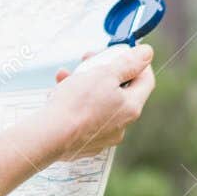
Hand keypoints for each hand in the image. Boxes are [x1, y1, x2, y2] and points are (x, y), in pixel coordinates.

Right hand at [0, 43, 155, 195]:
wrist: (50, 136)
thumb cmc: (76, 104)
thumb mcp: (104, 74)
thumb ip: (128, 63)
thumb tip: (147, 54)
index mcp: (131, 107)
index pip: (146, 81)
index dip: (138, 63)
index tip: (124, 53)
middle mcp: (121, 124)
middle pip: (120, 90)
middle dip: (103, 71)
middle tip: (89, 60)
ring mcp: (103, 135)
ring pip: (98, 102)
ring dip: (84, 84)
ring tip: (66, 76)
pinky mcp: (86, 142)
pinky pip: (85, 116)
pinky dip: (75, 103)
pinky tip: (59, 95)